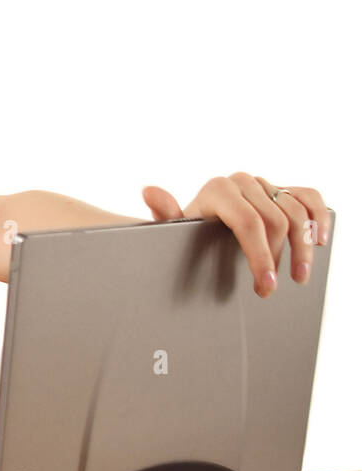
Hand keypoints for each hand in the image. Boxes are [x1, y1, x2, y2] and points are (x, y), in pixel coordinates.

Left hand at [141, 174, 330, 297]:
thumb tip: (149, 191)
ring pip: (298, 212)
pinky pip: (310, 198)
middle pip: (276, 221)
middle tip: (271, 289)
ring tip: (299, 276)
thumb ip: (165, 213)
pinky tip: (321, 241)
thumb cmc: (185, 234)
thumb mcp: (173, 230)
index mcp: (217, 189)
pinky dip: (319, 218)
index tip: (265, 285)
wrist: (195, 226)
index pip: (248, 223)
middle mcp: (242, 181)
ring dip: (304, 248)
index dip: (260, 256)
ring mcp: (264, 184)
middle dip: (278, 259)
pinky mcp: (282, 189)